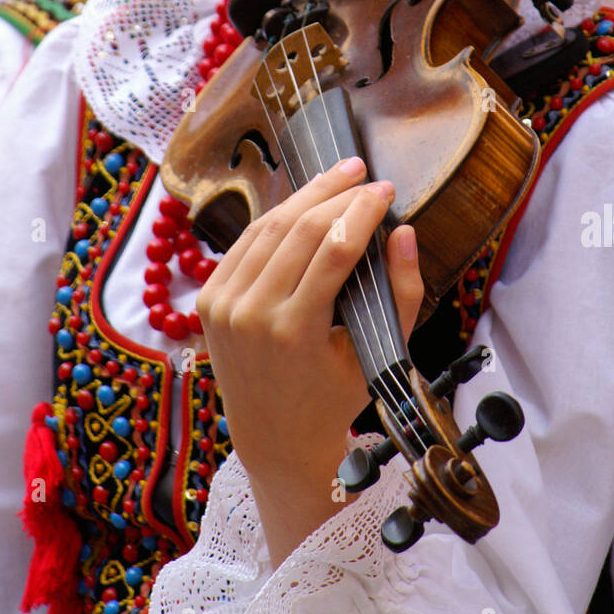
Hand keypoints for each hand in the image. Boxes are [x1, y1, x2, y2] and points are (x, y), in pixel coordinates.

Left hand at [196, 156, 422, 564]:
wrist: (274, 440)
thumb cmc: (334, 400)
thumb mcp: (377, 353)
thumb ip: (400, 292)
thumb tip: (404, 232)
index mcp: (294, 332)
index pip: (332, 249)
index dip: (362, 212)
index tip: (385, 190)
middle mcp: (250, 314)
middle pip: (297, 230)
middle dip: (335, 194)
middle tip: (364, 173)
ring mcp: (222, 305)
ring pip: (267, 228)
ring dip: (304, 196)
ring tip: (338, 177)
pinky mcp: (209, 300)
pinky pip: (245, 244)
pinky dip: (275, 218)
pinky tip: (302, 202)